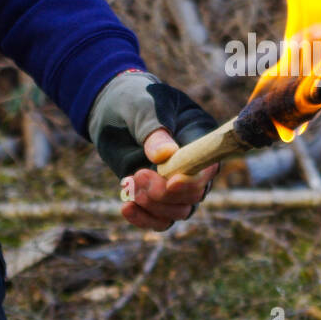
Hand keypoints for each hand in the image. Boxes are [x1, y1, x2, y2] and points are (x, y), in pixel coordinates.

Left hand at [85, 69, 219, 228]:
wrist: (112, 109)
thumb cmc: (134, 99)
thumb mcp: (142, 107)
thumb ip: (153, 130)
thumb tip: (165, 155)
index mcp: (200, 138)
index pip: (209, 167)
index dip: (194, 180)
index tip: (170, 181)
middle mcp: (194, 165)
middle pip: (195, 195)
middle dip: (166, 193)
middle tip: (138, 174)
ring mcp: (175, 183)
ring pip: (178, 211)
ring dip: (154, 206)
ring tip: (129, 183)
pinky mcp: (156, 196)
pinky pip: (159, 220)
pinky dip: (143, 218)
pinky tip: (126, 207)